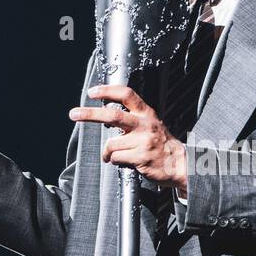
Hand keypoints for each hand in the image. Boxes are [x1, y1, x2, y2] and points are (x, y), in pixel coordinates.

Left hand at [70, 84, 186, 190]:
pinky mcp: (140, 158)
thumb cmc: (162, 145)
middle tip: (74, 113)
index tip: (92, 92)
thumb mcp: (152, 124)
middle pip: (113, 115)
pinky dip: (114, 161)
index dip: (107, 91)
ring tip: (112, 156)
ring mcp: (143, 142)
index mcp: (147, 114)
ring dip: (107, 152)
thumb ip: (133, 118)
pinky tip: (123, 162)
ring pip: (111, 144)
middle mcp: (145, 125)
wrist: (181, 164)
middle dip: (90, 114)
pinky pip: (116, 158)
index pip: (126, 94)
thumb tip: (106, 116)